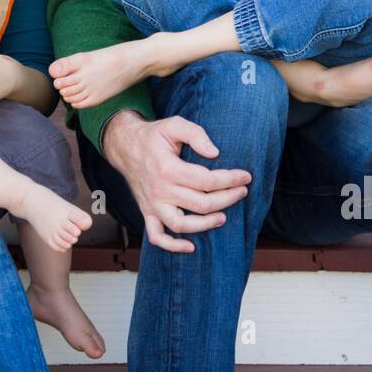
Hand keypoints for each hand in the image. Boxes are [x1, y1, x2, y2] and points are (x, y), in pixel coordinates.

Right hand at [102, 110, 251, 253]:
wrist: (125, 147)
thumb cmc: (154, 136)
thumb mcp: (174, 124)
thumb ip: (196, 134)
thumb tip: (215, 153)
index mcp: (168, 169)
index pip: (207, 181)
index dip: (230, 180)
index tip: (246, 177)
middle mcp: (160, 190)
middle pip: (201, 204)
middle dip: (227, 199)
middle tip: (242, 192)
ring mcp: (152, 204)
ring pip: (181, 225)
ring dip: (205, 225)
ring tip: (223, 217)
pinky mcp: (147, 212)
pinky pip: (156, 236)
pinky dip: (172, 246)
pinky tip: (191, 247)